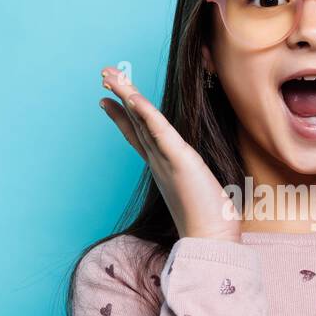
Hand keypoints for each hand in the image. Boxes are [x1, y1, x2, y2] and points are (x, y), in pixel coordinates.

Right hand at [98, 67, 242, 242]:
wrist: (211, 240)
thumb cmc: (210, 220)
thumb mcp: (196, 191)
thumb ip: (190, 178)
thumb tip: (194, 173)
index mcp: (162, 167)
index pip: (138, 135)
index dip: (122, 116)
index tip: (107, 100)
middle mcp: (158, 161)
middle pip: (135, 122)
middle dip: (119, 96)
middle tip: (104, 74)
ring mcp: (165, 160)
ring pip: (142, 121)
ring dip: (126, 95)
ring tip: (111, 75)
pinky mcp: (179, 161)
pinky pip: (159, 131)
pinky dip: (146, 113)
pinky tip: (134, 98)